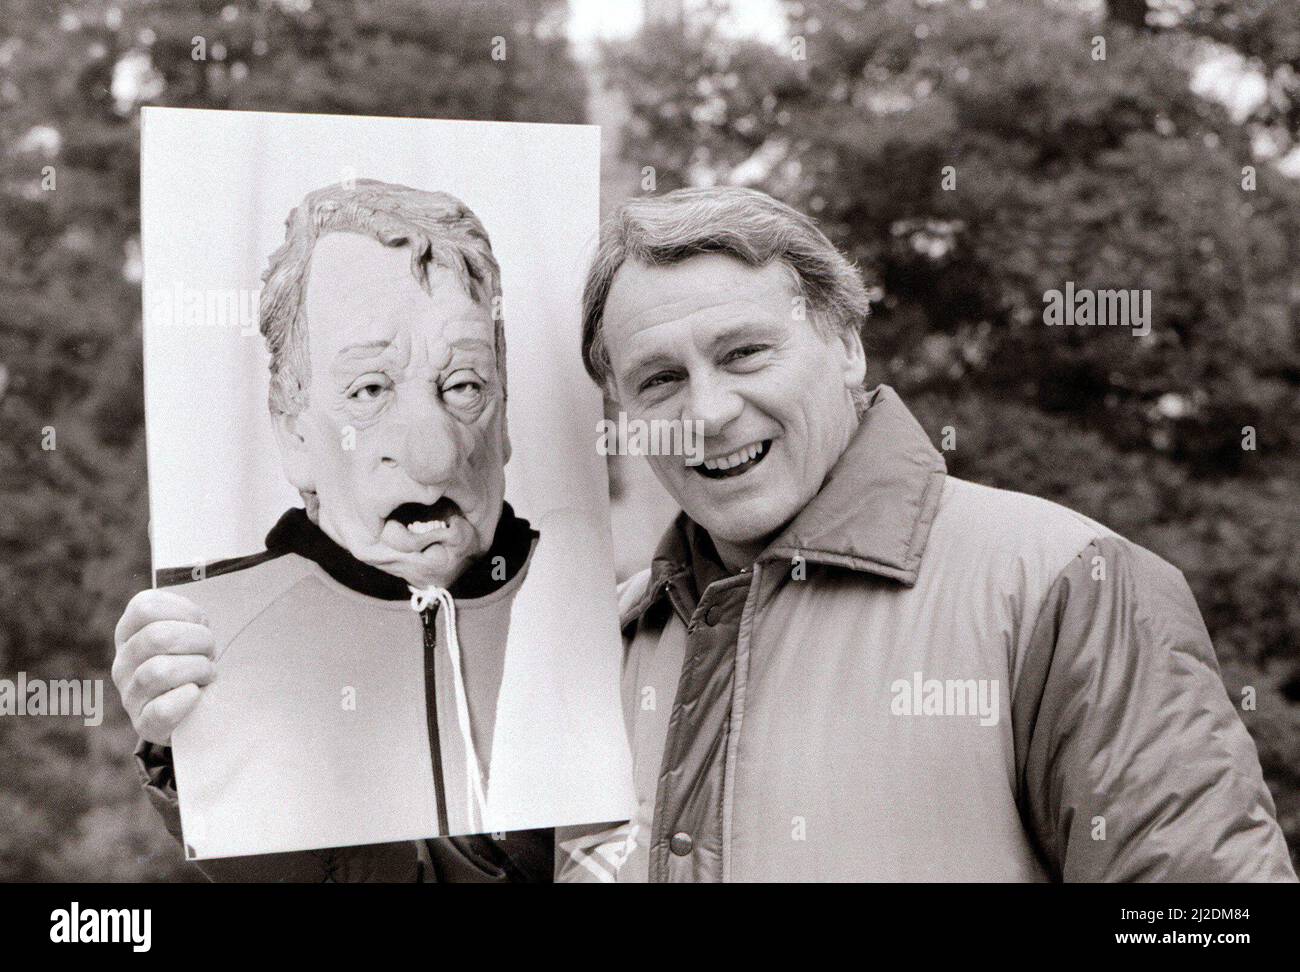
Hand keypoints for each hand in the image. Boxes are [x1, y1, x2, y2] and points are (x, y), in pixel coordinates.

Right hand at [112, 589, 216, 744]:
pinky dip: (186, 699)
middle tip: (211, 651)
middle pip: (157, 637)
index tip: (202, 622)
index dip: (184, 611)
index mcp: (130, 632)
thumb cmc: (196, 660)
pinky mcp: (144, 724)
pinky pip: (162, 710)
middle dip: (197, 640)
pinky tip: (196, 694)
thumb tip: (218, 585)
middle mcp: (123, 662)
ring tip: (208, 673)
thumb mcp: (190, 631)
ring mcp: (130, 694)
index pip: (145, 607)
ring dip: (197, 669)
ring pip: (158, 671)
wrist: (195, 712)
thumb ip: (192, 613)